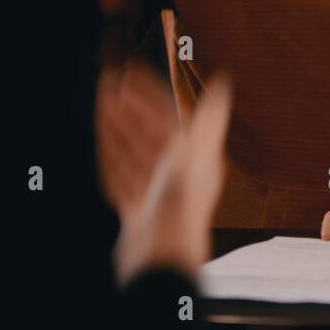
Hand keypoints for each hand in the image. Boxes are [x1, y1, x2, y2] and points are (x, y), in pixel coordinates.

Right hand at [97, 65, 232, 283]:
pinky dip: (112, 156)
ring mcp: (158, 194)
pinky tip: (104, 145)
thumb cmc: (181, 206)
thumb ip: (209, 116)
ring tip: (104, 104)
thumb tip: (225, 79)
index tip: (129, 72)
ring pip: (135, 151)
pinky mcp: (139, 211)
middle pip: (150, 132)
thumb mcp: (197, 154)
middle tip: (109, 82)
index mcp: (197, 158)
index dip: (149, 93)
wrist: (160, 258)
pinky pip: (122, 176)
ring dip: (119, 127)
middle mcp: (181, 175)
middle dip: (131, 107)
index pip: (169, 116)